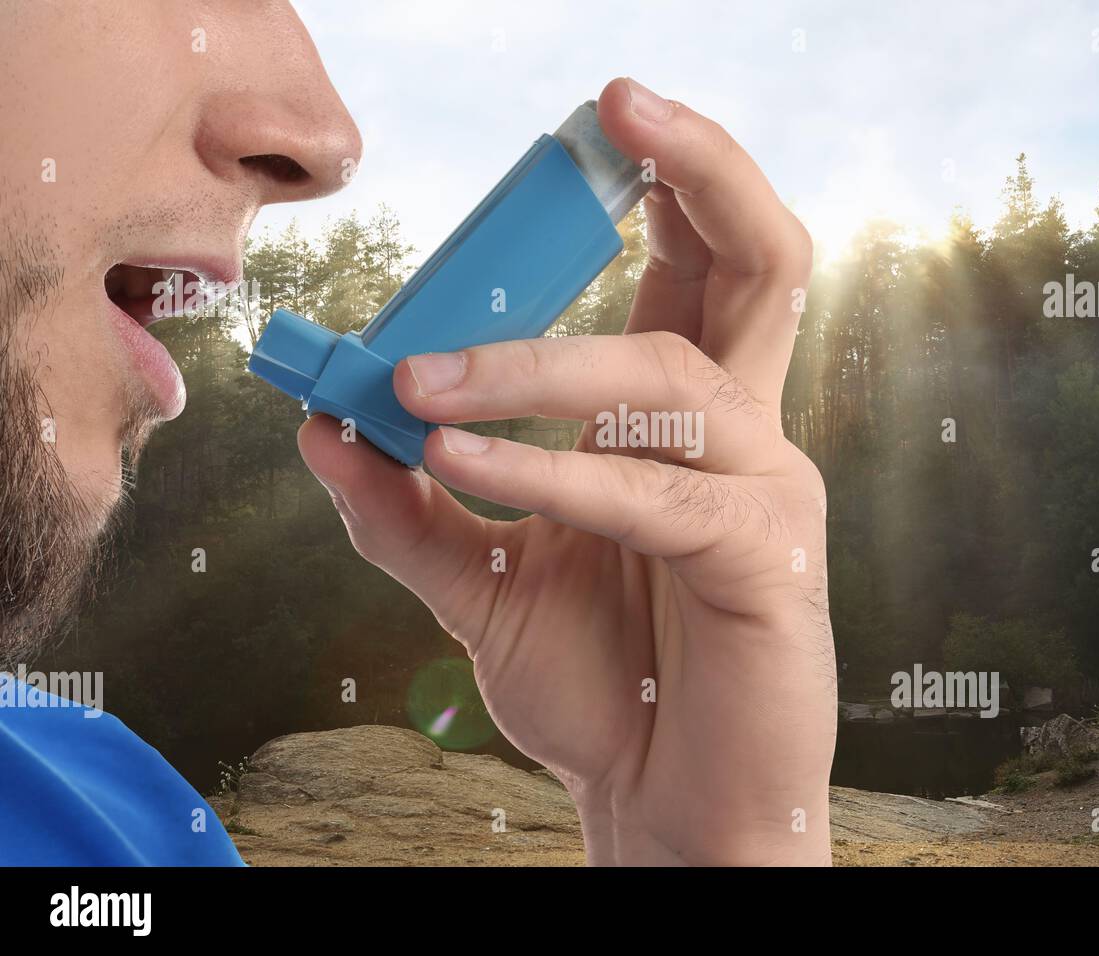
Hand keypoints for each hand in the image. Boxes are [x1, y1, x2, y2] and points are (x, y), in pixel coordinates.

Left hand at [298, 77, 834, 865]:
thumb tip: (326, 422)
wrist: (662, 806)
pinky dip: (551, 470)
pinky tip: (462, 456)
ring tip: (422, 380)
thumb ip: (409, 505)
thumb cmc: (604, 689)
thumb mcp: (484, 584)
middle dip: (705, 169)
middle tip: (619, 107)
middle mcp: (741, 435)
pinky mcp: (769, 560)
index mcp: (686, 422)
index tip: (600, 121)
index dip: (671, 182)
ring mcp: (768, 491)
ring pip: (668, 375)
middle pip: (762, 264)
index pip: (696, 272)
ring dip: (537, 364)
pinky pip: (653, 492)